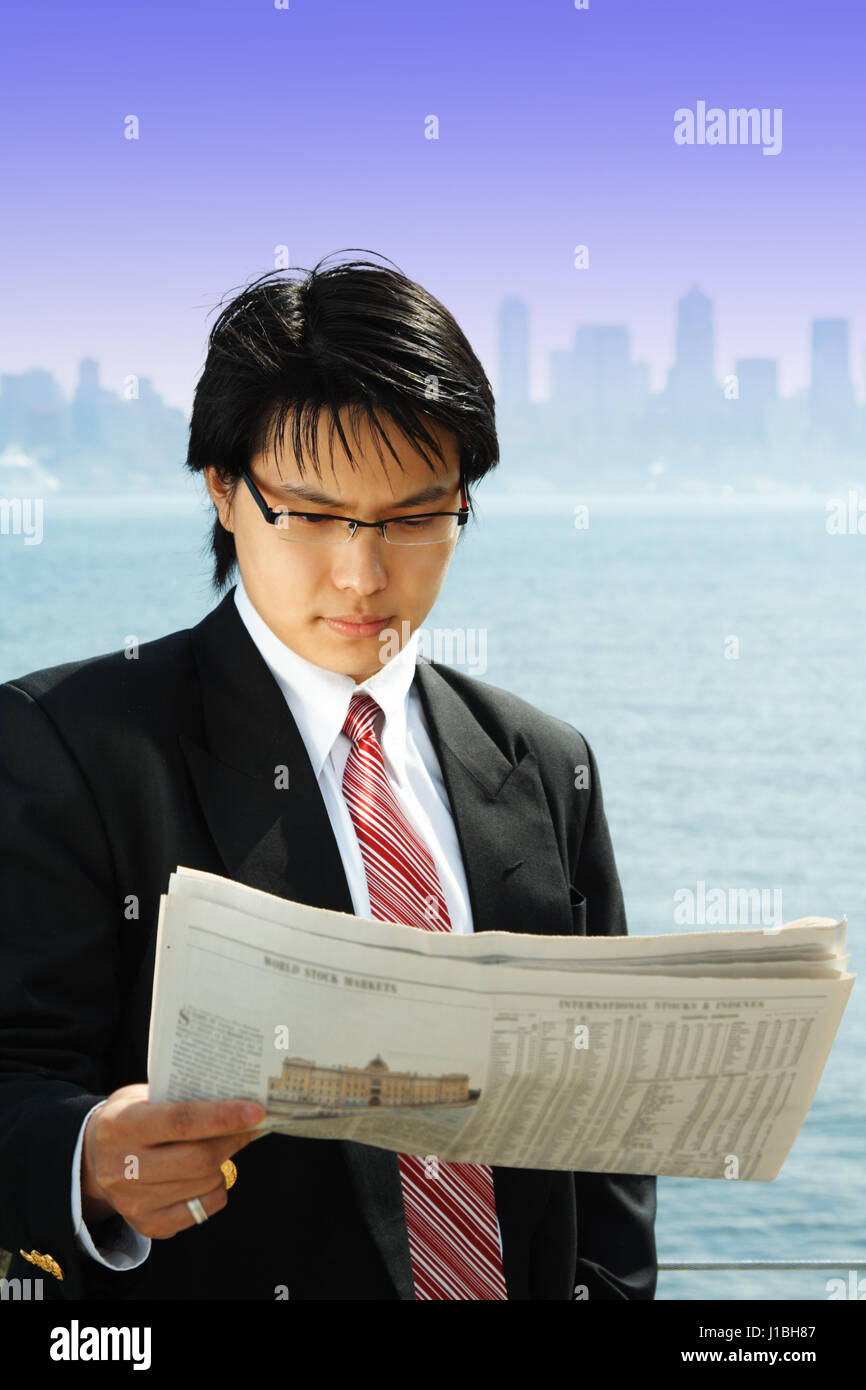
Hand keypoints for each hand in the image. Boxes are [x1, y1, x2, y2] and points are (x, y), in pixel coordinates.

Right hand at [81, 1083, 265, 1237]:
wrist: (91, 1158)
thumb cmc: (129, 1117)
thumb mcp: (143, 1096)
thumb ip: (181, 1099)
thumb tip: (236, 1101)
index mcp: (123, 1125)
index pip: (182, 1121)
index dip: (223, 1117)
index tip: (255, 1112)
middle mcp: (124, 1167)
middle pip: (198, 1159)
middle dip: (232, 1140)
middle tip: (249, 1126)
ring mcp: (133, 1200)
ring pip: (204, 1183)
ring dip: (225, 1163)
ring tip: (224, 1146)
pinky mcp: (147, 1223)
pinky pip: (202, 1209)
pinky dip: (214, 1189)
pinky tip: (207, 1174)